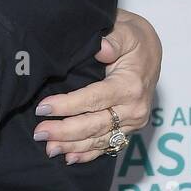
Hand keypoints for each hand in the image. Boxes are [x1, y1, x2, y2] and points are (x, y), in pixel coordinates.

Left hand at [34, 10, 161, 163]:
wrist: (151, 51)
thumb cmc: (133, 39)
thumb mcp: (127, 31)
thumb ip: (114, 39)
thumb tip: (102, 48)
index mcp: (130, 85)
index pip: (94, 99)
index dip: (68, 105)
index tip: (43, 108)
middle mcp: (135, 108)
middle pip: (95, 124)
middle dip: (65, 131)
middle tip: (39, 133)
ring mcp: (133, 121)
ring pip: (99, 138)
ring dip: (73, 146)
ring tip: (49, 149)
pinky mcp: (129, 129)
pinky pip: (108, 145)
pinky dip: (88, 154)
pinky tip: (69, 158)